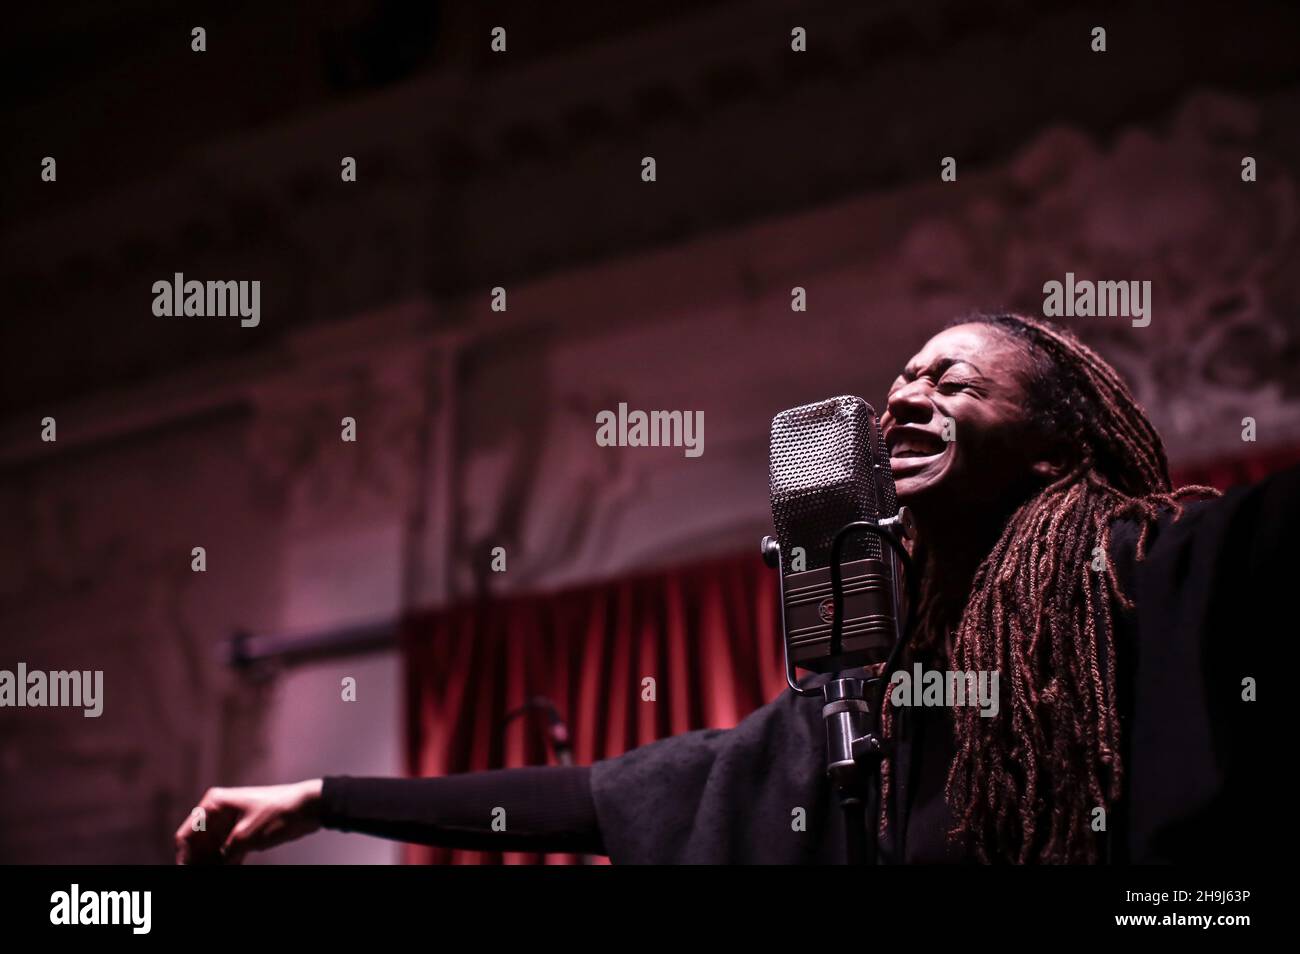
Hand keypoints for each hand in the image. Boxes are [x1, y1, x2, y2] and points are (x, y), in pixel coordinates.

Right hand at [174, 779, 323, 864]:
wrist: (309, 807)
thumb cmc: (278, 813)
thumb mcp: (245, 837)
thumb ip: (223, 856)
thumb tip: (214, 868)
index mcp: (213, 804)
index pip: (186, 835)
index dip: (183, 859)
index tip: (187, 873)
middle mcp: (218, 811)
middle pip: (198, 844)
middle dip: (198, 862)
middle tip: (203, 875)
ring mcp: (231, 822)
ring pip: (212, 850)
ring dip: (211, 865)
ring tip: (213, 874)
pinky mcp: (243, 832)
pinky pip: (227, 852)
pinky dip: (225, 863)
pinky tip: (226, 871)